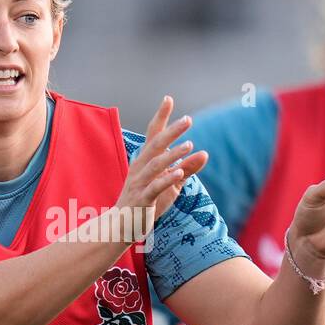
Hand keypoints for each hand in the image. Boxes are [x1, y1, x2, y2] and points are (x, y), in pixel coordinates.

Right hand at [115, 97, 209, 239]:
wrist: (120, 226)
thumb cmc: (145, 203)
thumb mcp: (170, 184)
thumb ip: (186, 169)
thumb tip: (204, 153)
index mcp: (145, 162)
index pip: (153, 135)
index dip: (160, 117)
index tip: (168, 98)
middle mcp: (140, 169)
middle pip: (155, 145)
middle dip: (171, 131)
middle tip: (188, 119)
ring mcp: (140, 184)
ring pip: (156, 165)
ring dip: (172, 154)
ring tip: (189, 145)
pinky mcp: (142, 200)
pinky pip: (155, 188)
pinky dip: (167, 179)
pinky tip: (179, 173)